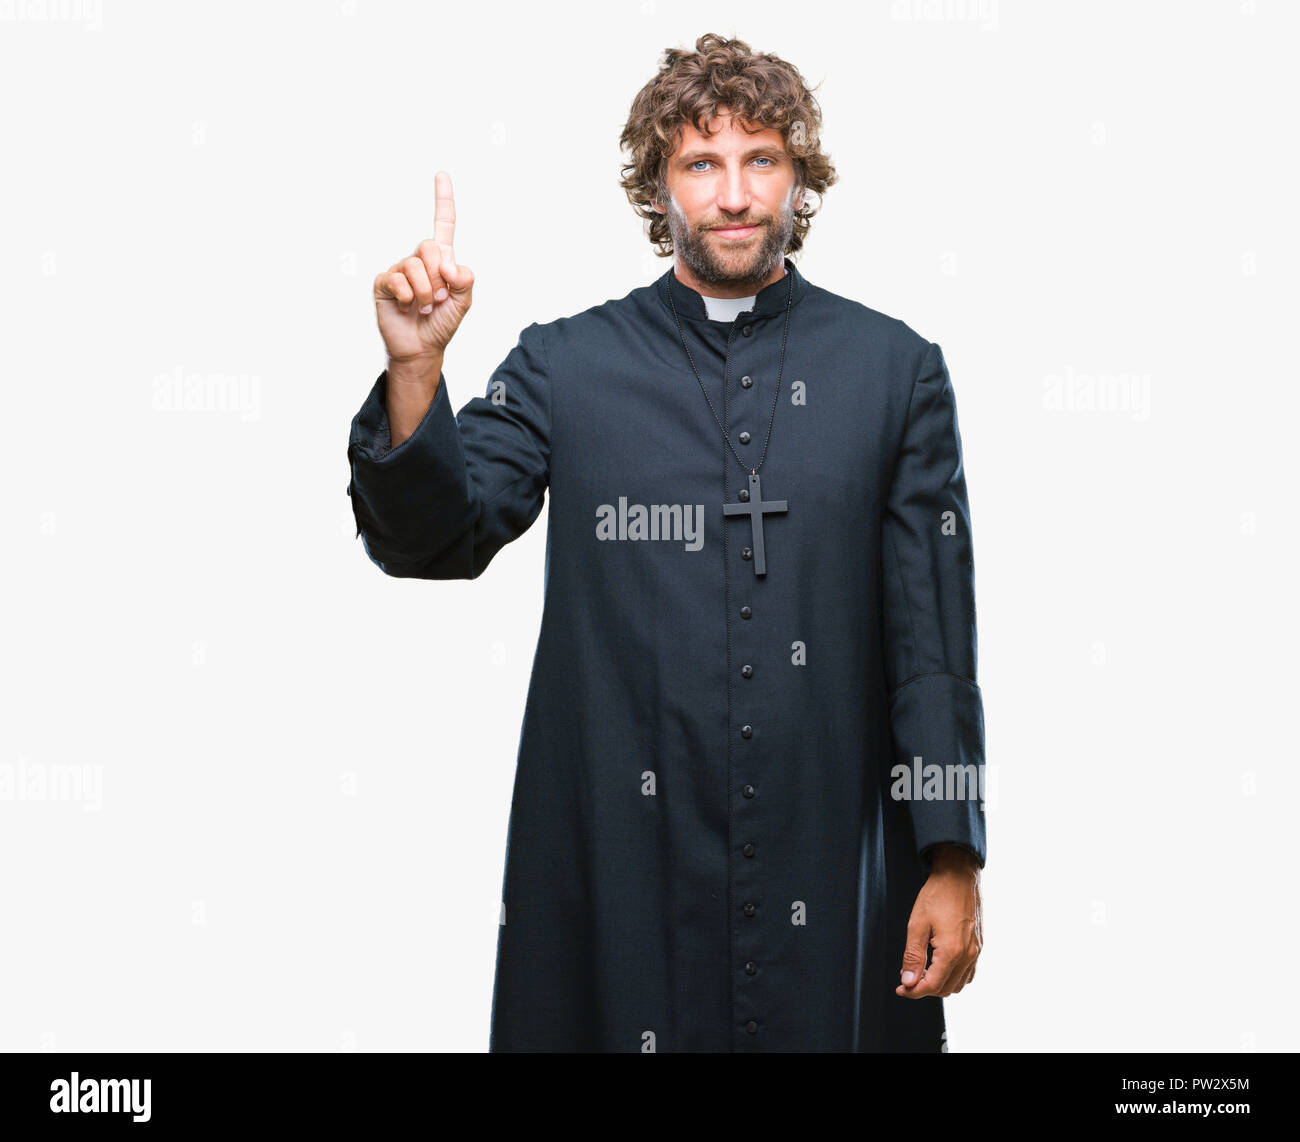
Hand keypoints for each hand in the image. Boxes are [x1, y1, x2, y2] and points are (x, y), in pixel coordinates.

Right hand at [373, 170, 474, 365]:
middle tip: (438, 298)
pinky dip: (408, 296)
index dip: (443, 200)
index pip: (443, 225)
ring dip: (425, 292)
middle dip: (439, 276)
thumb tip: (450, 265)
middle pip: (430, 246)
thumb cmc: (442, 324)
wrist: (422, 349)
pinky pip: (397, 279)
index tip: (441, 175)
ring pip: (415, 266)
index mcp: (441, 261)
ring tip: (422, 307)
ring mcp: (400, 270)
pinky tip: (406, 307)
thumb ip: (465, 281)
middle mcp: (419, 260)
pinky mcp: (384, 283)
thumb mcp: (464, 303)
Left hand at [896, 846, 981, 998]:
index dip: (913, 991)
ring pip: (958, 984)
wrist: (958, 876)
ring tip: (921, 973)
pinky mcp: (979, 946)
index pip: (932, 985)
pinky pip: (968, 973)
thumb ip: (913, 956)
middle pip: (945, 989)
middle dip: (924, 989)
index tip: (900, 988)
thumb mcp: (917, 925)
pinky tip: (939, 967)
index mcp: (952, 951)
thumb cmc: (936, 896)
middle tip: (906, 979)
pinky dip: (953, 977)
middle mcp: (968, 955)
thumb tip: (908, 982)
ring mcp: (976, 951)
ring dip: (939, 985)